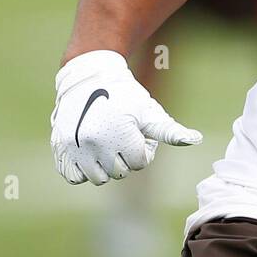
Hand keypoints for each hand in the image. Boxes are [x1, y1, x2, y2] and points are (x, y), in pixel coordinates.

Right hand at [51, 50, 201, 185]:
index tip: (136, 130)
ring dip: (105, 166)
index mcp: (121, 136)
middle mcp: (95, 143)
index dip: (142, 148)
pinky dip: (82, 170)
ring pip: (98, 178)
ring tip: (106, 143)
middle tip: (121, 134)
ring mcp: (75, 146)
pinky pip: (74, 177)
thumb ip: (170, 131)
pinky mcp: (60, 147)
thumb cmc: (125, 95)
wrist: (89, 77)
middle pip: (120, 173)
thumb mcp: (150, 111)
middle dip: (124, 157)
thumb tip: (196, 139)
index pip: (139, 163)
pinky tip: (88, 151)